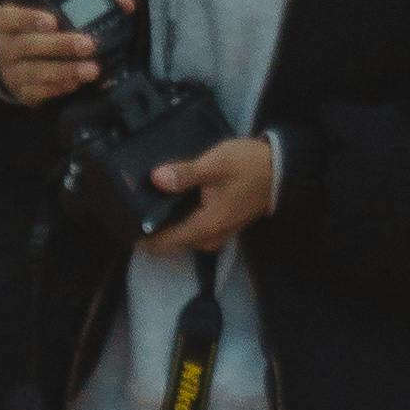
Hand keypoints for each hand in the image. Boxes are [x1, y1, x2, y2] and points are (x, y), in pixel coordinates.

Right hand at [0, 0, 124, 106]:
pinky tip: (78, 83)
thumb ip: (88, 4)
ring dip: (66, 70)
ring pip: (35, 71)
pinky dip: (60, 87)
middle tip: (88, 45)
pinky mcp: (22, 92)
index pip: (3, 16)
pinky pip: (40, 91)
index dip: (25, 18)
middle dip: (59, 45)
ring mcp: (11, 72)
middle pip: (26, 45)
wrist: (19, 64)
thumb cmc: (41, 32)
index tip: (51, 20)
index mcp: (5, 22)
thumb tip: (127, 5)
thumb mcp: (54, 12)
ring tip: (92, 70)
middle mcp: (3, 46)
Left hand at [145, 136, 275, 254]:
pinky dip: (183, 219)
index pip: (164, 244)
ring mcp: (219, 233)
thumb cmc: (248, 166)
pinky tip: (176, 200)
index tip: (127, 220)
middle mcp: (211, 237)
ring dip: (169, 224)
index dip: (143, 237)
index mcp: (206, 226)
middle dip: (154, 229)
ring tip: (152, 201)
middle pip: (173, 243)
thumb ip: (184, 174)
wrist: (282, 169)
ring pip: (185, 237)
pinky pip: (195, 229)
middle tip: (136, 205)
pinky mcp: (224, 224)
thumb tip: (155, 179)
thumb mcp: (215, 164)